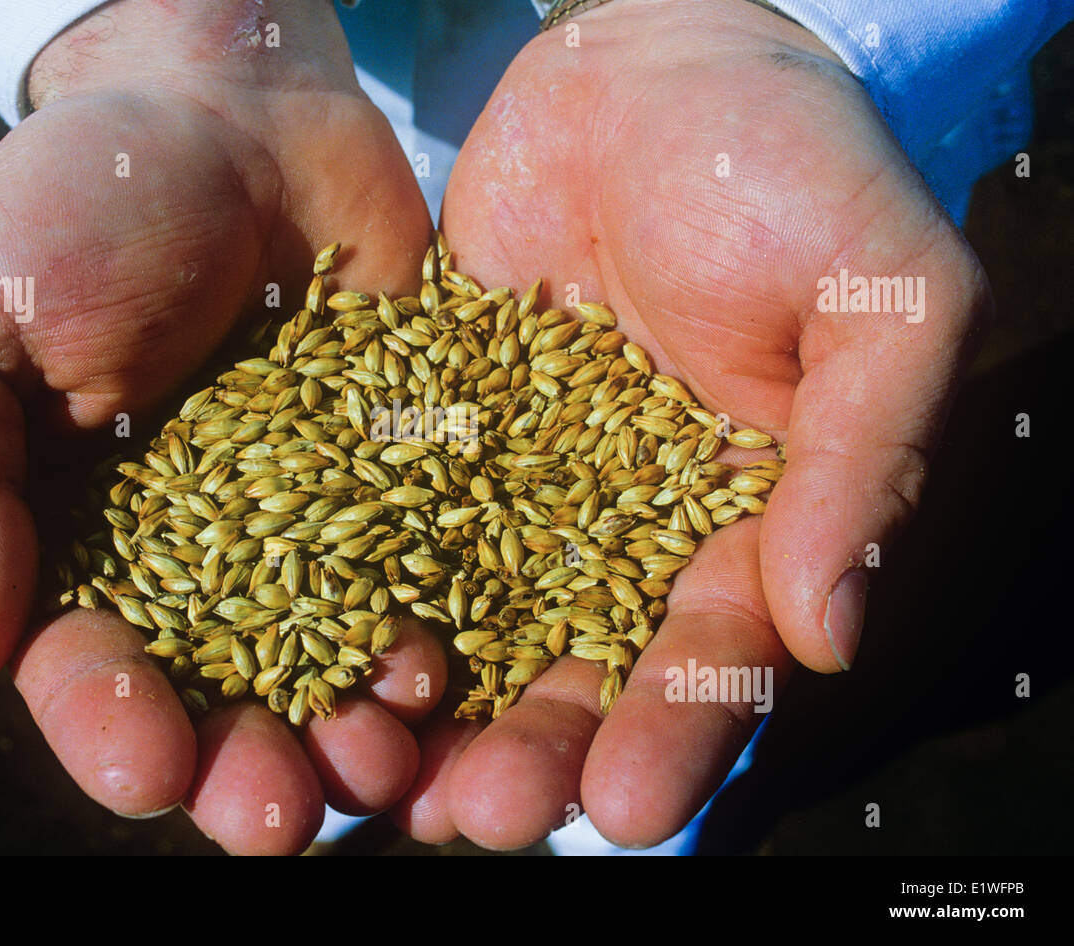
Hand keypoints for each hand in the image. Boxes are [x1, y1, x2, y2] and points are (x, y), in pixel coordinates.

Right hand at [0, 0, 439, 853]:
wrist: (228, 112)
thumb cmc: (74, 203)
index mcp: (83, 540)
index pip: (89, 668)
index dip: (112, 727)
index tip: (151, 765)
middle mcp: (204, 556)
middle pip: (222, 695)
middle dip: (246, 764)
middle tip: (281, 815)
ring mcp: (315, 525)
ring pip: (332, 662)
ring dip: (350, 731)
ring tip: (378, 766)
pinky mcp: (402, 480)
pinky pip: (425, 575)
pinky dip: (434, 631)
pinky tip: (444, 668)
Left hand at [393, 0, 990, 847]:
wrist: (651, 68)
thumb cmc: (793, 167)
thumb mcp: (879, 300)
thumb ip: (861, 462)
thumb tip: (828, 631)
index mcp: (745, 517)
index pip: (715, 652)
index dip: (675, 730)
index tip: (622, 802)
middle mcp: (626, 525)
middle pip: (579, 664)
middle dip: (535, 747)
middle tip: (478, 816)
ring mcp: (523, 485)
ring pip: (475, 618)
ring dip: (436, 703)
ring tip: (381, 775)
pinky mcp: (438, 432)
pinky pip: (394, 519)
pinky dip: (357, 584)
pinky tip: (308, 651)